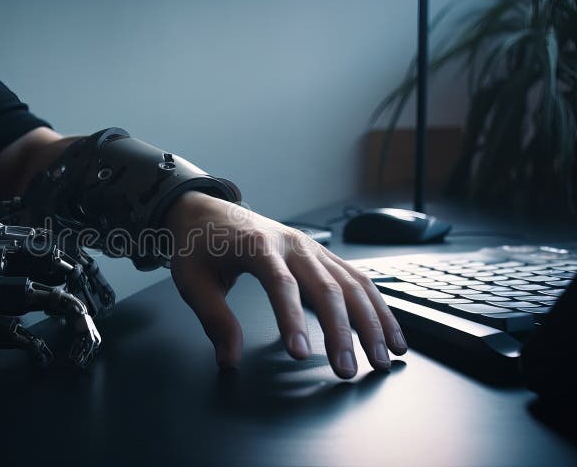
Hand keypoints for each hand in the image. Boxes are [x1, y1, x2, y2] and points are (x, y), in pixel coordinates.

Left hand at [164, 191, 406, 377]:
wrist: (206, 211)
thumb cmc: (199, 243)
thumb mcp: (192, 280)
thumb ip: (213, 318)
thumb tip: (229, 358)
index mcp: (257, 245)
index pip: (281, 284)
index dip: (292, 319)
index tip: (301, 353)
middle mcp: (292, 244)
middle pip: (325, 287)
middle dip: (341, 332)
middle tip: (346, 370)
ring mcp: (312, 248)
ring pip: (351, 283)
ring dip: (371, 322)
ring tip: (383, 358)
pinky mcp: (321, 255)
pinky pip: (356, 279)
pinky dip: (377, 306)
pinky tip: (389, 332)